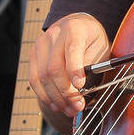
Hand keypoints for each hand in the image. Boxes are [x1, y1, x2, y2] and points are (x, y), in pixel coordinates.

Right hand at [29, 12, 110, 130]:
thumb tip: (86, 92)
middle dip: (66, 92)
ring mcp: (41, 44)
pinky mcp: (33, 54)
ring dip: (55, 98)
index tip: (80, 85)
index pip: (72, 49)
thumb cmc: (91, 40)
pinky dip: (44, 95)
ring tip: (68, 109)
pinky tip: (55, 105)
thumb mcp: (100, 48)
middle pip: (54, 67)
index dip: (75, 69)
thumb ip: (94, 66)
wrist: (78, 25)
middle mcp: (55, 34)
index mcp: (75, 29)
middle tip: (77, 106)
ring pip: (42, 76)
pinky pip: (34, 79)